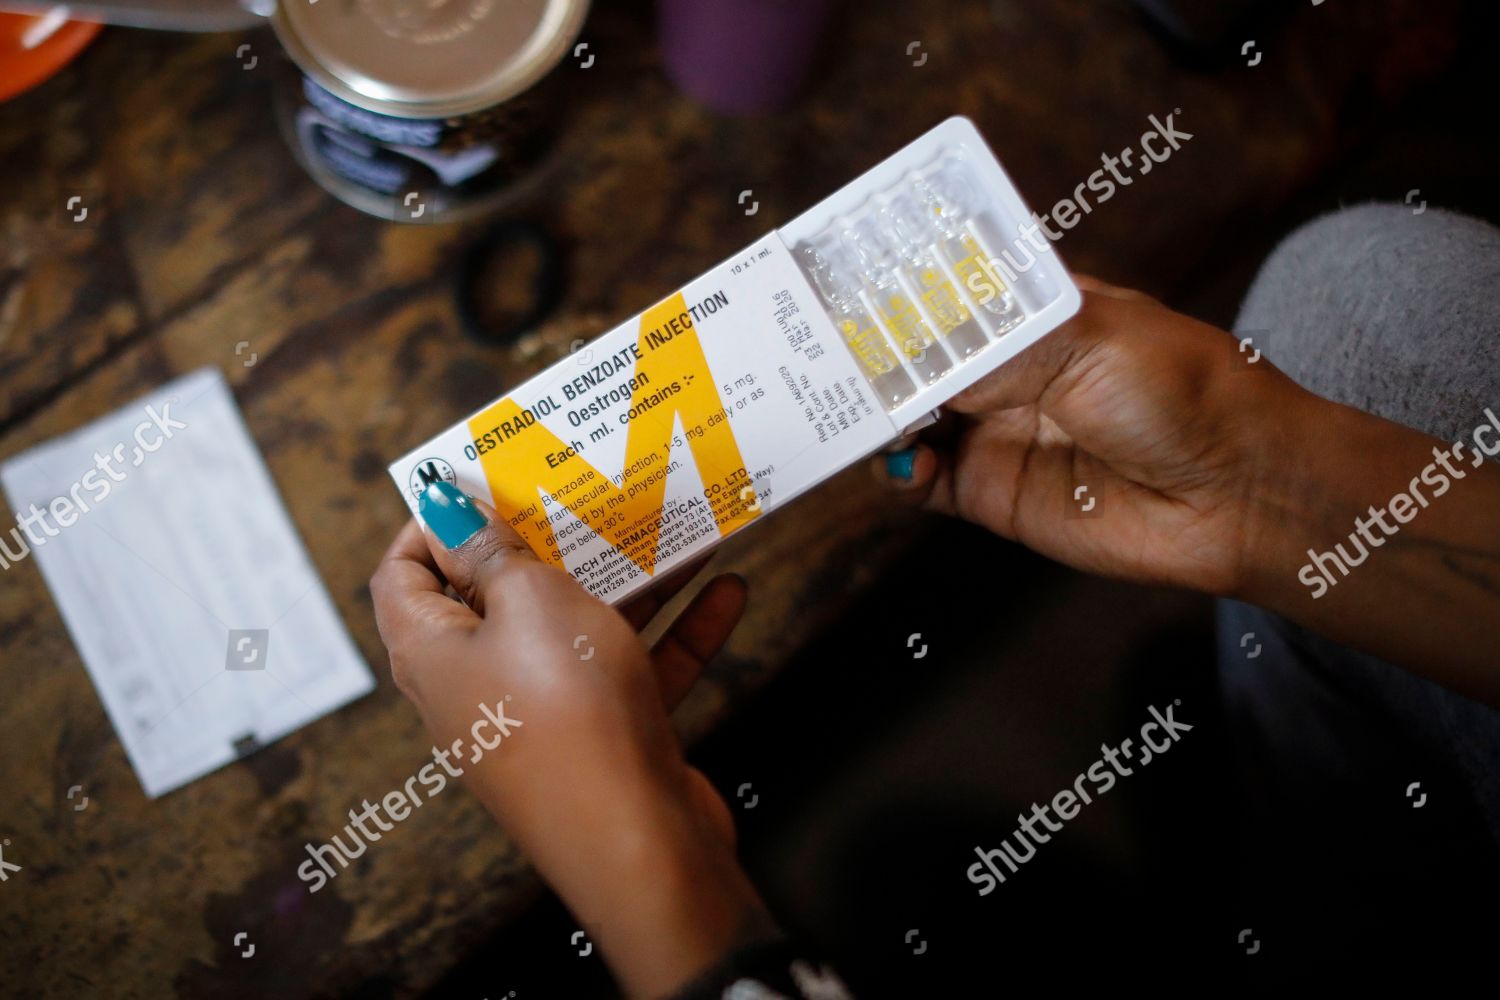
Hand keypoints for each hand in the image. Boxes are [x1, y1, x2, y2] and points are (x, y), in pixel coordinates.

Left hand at [371, 484, 771, 997]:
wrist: (640, 844)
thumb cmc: (571, 719)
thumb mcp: (531, 603)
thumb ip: (496, 552)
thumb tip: (451, 512)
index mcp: (432, 652)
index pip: (403, 573)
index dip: (434, 521)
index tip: (484, 479)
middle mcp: (477, 685)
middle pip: (500, 595)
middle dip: (548, 539)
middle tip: (586, 489)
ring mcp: (541, 715)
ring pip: (578, 628)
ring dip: (627, 578)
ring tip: (671, 524)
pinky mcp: (602, 737)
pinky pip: (632, 668)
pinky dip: (674, 631)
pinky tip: (726, 591)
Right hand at [875, 275, 1499, 702]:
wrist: (1237, 493)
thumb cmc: (1183, 389)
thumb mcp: (1084, 335)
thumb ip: (988, 343)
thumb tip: (902, 347)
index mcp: (1025, 309)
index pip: (936, 291)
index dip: (885, 292)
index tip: (832, 288)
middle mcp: (1000, 366)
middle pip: (907, 356)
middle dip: (862, 355)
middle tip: (810, 353)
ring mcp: (989, 428)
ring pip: (901, 417)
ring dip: (868, 413)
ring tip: (838, 406)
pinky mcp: (987, 491)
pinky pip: (918, 479)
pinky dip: (894, 468)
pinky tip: (898, 456)